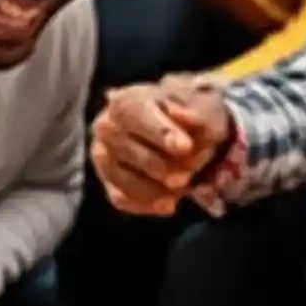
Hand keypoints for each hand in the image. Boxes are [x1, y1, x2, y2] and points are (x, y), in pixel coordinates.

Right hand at [90, 80, 232, 215]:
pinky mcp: (107, 181)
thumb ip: (197, 114)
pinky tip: (170, 202)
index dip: (163, 134)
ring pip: (130, 183)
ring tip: (185, 184)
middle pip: (140, 156)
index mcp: (127, 102)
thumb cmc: (187, 113)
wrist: (176, 127)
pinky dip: (149, 203)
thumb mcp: (202, 107)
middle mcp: (106, 127)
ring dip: (162, 190)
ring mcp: (103, 156)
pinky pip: (124, 199)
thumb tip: (181, 117)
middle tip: (193, 169)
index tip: (185, 147)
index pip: (140, 118)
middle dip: (173, 167)